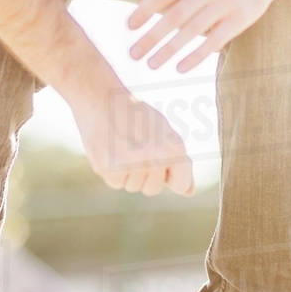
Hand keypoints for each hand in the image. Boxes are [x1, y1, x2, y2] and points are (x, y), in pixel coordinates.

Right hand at [70, 89, 194, 196]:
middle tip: (135, 147)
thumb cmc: (136, 117)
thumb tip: (189, 193)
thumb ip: (179, 163)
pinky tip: (110, 150)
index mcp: (174, 147)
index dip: (169, 176)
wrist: (101, 98)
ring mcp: (131, 164)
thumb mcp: (164, 133)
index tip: (159, 161)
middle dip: (145, 175)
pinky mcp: (109, 168)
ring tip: (121, 147)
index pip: (181, 185)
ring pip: (134, 187)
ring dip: (128, 173)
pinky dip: (112, 172)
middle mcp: (155, 157)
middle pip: (153, 189)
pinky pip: (116, 184)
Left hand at [128, 0, 272, 71]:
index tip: (129, 26)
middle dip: (152, 36)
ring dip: (169, 49)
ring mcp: (225, 3)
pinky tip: (180, 69)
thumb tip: (149, 8)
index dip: (145, 9)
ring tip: (151, 65)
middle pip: (175, 16)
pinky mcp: (241, 18)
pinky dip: (196, 55)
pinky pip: (216, 40)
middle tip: (133, 54)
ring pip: (192, 29)